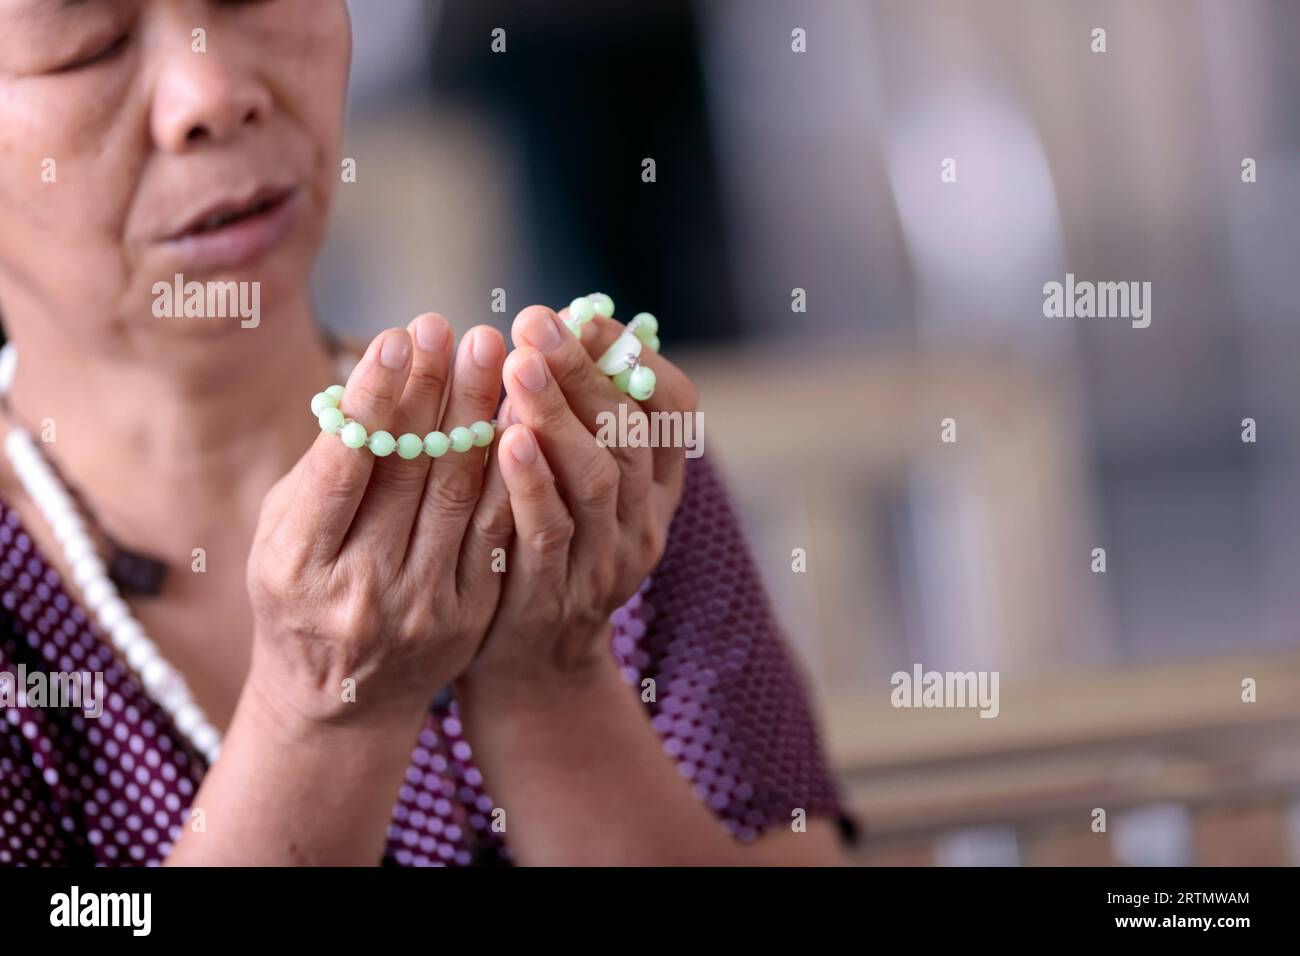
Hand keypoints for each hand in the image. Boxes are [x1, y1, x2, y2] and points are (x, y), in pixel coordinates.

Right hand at [245, 315, 511, 729]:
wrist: (342, 701)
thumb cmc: (301, 595)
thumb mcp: (282, 534)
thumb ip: (324, 466)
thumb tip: (375, 374)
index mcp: (298, 563)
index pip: (344, 464)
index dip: (376, 397)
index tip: (401, 334)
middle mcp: (361, 589)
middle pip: (413, 473)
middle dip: (441, 393)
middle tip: (466, 331)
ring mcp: (422, 607)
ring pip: (463, 496)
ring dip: (483, 419)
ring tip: (498, 357)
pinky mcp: (469, 615)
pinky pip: (497, 528)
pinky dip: (511, 470)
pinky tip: (522, 418)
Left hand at [458, 304, 698, 697]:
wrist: (530, 667)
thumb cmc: (540, 552)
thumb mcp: (574, 489)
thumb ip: (575, 424)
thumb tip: (554, 331)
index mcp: (655, 489)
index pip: (674, 412)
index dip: (636, 361)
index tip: (590, 317)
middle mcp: (642, 522)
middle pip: (628, 434)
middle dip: (583, 371)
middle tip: (537, 321)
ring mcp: (605, 563)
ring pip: (597, 478)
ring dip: (558, 415)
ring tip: (519, 364)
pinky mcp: (556, 595)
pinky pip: (549, 531)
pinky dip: (531, 481)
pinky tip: (504, 438)